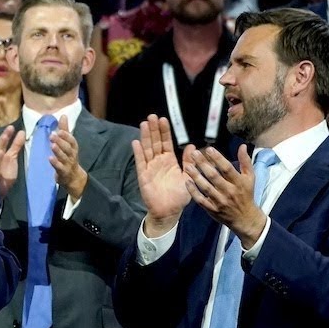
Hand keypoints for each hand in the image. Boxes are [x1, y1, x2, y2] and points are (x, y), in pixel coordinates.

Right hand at [0, 125, 24, 198]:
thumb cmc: (5, 172)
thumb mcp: (12, 156)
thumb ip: (16, 145)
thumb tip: (22, 132)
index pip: (1, 142)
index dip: (6, 135)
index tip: (12, 128)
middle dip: (4, 138)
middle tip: (10, 128)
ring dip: (0, 145)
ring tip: (5, 136)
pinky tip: (1, 152)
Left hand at [49, 114, 87, 199]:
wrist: (73, 177)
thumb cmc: (69, 156)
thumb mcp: (68, 143)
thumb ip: (65, 130)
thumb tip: (63, 115)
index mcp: (73, 147)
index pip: (72, 140)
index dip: (66, 136)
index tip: (59, 130)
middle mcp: (72, 155)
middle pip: (68, 148)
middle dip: (61, 141)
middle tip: (52, 135)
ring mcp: (68, 164)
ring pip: (64, 157)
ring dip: (58, 151)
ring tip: (52, 145)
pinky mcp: (63, 172)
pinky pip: (59, 167)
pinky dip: (55, 163)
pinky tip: (49, 158)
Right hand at [131, 114, 190, 235]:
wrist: (169, 211)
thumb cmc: (179, 196)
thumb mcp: (189, 177)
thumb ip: (189, 162)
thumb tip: (192, 146)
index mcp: (169, 161)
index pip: (166, 142)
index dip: (164, 132)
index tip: (163, 120)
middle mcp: (158, 162)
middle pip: (155, 142)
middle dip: (154, 130)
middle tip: (152, 116)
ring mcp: (150, 168)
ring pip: (147, 149)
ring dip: (145, 137)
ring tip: (144, 124)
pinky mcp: (143, 176)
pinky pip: (140, 163)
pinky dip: (138, 153)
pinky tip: (136, 142)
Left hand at [183, 145, 266, 247]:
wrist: (245, 218)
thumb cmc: (246, 194)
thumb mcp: (250, 177)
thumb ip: (245, 161)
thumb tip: (242, 146)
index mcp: (239, 182)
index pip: (227, 168)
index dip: (218, 158)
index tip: (209, 149)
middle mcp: (229, 191)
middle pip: (214, 176)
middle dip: (203, 164)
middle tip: (194, 153)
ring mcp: (220, 201)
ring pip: (206, 187)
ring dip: (196, 176)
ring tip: (187, 166)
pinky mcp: (212, 209)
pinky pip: (201, 200)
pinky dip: (193, 191)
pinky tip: (187, 182)